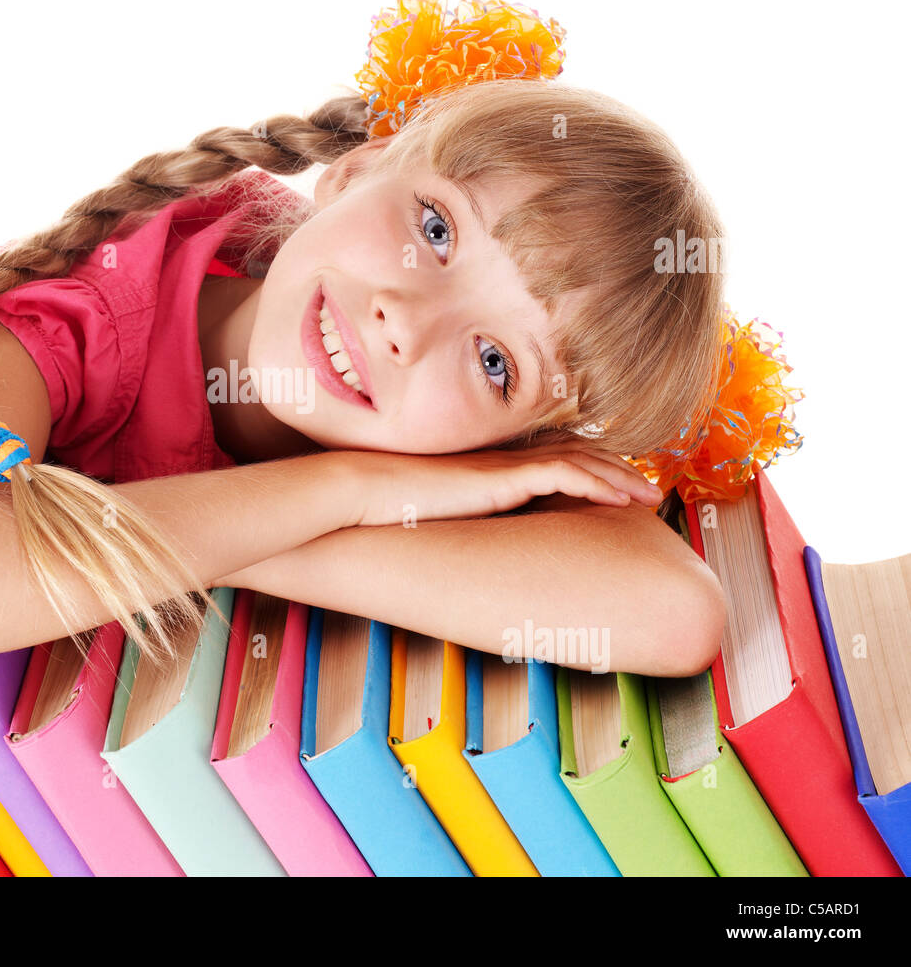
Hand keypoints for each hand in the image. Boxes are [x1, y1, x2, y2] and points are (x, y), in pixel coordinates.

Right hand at [344, 443, 663, 528]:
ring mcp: (502, 466)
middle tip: (647, 491)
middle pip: (574, 456)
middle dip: (615, 471)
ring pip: (578, 462)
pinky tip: (619, 498)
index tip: (614, 489)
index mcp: (487, 470)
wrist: (363, 490)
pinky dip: (595, 484)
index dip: (588, 470)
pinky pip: (562, 474)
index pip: (549, 461)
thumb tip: (468, 555)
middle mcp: (500, 462)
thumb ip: (455, 523)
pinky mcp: (501, 477)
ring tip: (648, 496)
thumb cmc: (386, 508)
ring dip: (618, 479)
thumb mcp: (430, 517)